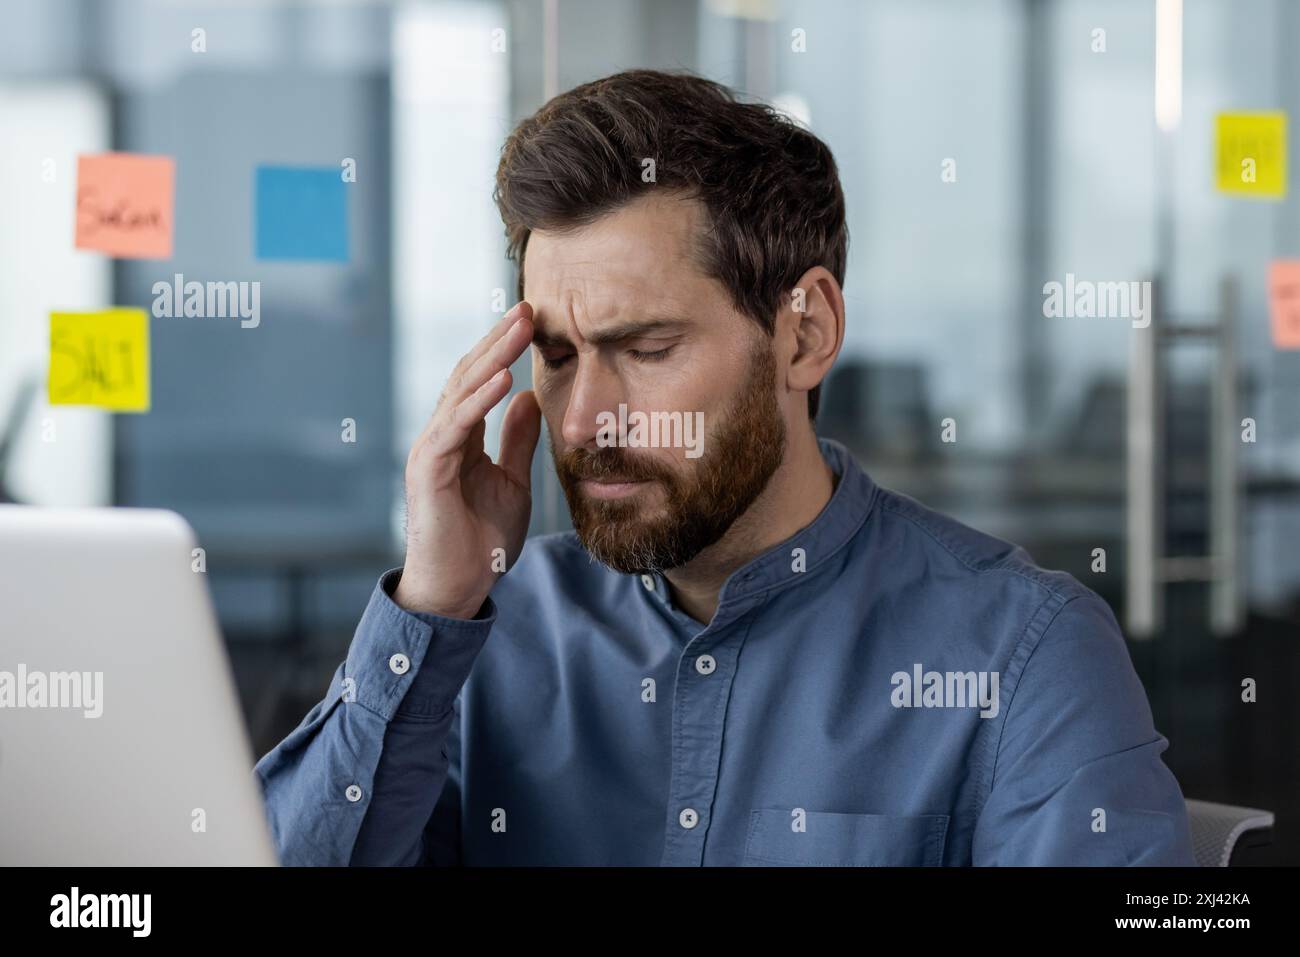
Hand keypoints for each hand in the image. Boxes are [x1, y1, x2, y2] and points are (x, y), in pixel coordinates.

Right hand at [393, 301, 540, 617]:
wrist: (458, 589)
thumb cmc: (482, 542)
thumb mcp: (513, 482)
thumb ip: (517, 440)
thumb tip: (528, 396)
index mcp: (461, 437)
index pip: (481, 380)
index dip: (504, 349)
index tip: (534, 320)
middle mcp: (441, 436)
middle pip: (469, 375)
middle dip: (498, 340)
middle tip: (528, 306)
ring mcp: (431, 450)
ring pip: (460, 391)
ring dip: (492, 356)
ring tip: (519, 327)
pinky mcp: (429, 470)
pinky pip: (456, 426)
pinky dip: (479, 401)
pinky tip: (504, 378)